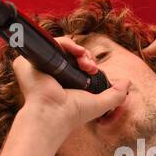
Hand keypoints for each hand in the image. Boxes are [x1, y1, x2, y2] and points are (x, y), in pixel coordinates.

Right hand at [11, 36, 129, 134]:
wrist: (54, 113)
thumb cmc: (73, 113)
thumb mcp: (100, 104)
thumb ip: (116, 95)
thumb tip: (127, 83)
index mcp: (63, 79)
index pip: (76, 61)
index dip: (88, 61)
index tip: (93, 69)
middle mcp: (50, 71)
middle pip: (70, 52)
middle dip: (85, 55)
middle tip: (90, 66)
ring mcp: (38, 65)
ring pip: (61, 46)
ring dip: (78, 49)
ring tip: (85, 62)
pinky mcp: (27, 61)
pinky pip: (48, 42)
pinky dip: (63, 43)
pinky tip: (74, 52)